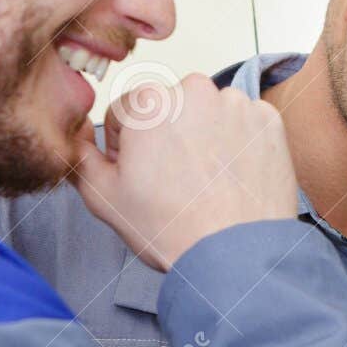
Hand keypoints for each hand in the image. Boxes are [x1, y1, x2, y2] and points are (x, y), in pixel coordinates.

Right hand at [70, 73, 298, 270]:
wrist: (236, 255)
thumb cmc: (173, 228)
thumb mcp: (103, 197)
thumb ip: (79, 156)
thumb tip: (75, 137)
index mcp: (149, 101)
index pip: (125, 112)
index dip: (126, 146)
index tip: (141, 173)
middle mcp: (196, 90)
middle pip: (169, 108)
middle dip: (166, 136)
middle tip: (174, 181)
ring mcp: (238, 104)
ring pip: (208, 113)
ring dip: (204, 137)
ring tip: (206, 182)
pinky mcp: (270, 122)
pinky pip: (244, 124)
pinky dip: (238, 143)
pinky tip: (232, 177)